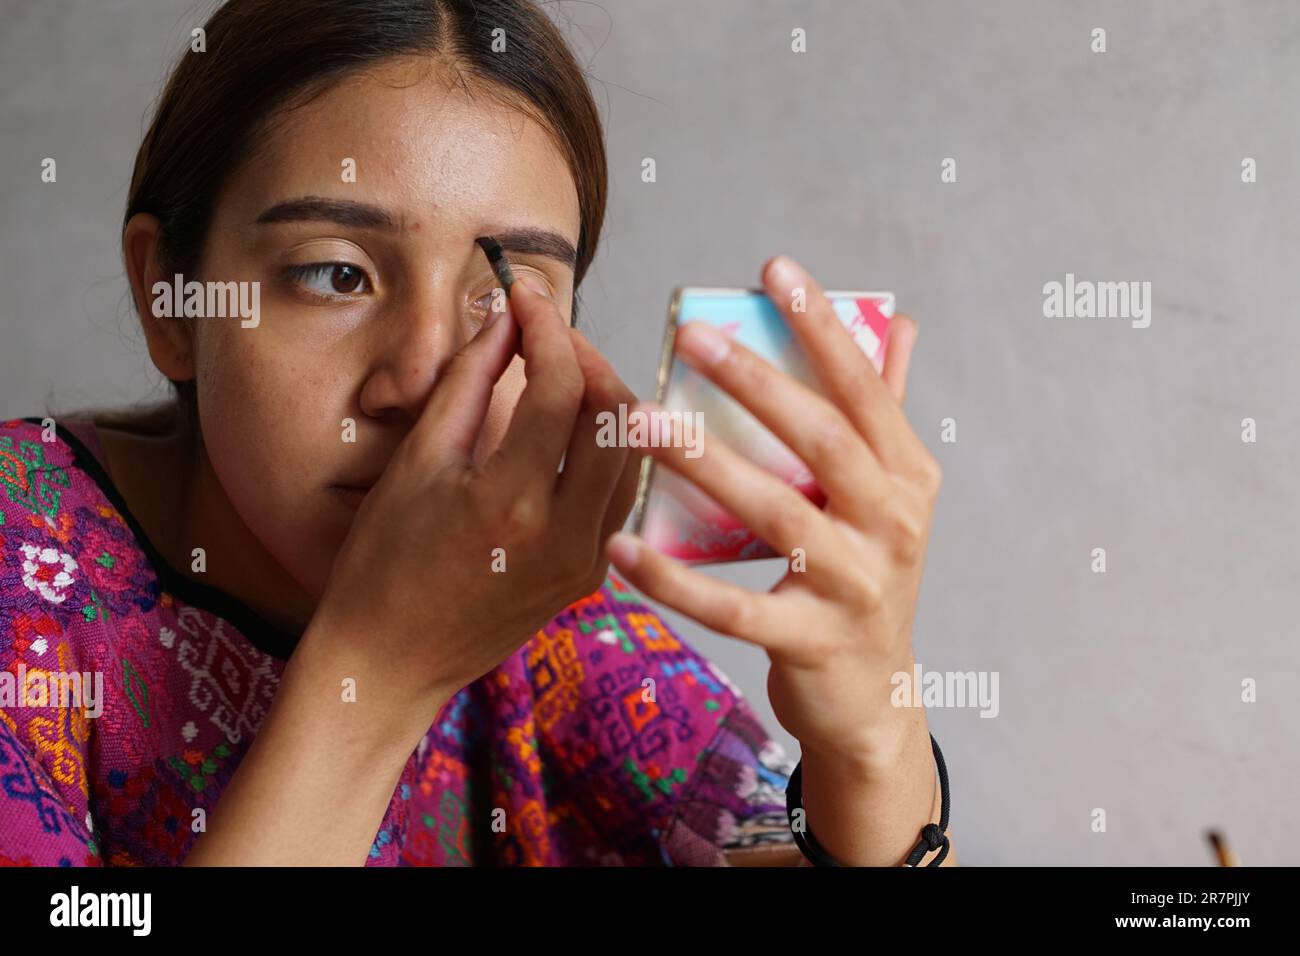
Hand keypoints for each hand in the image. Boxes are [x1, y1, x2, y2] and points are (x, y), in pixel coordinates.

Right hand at [309, 278, 644, 708]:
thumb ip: (467, 383)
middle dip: (589, 358)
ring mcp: (586, 561)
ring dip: (606, 401)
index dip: (548, 328)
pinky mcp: (591, 575)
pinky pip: (621, 494)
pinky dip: (606, 448)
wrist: (391, 662)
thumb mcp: (415, 463)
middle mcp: (564, 536)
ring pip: (631, 455)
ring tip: (562, 372)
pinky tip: (572, 428)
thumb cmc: (383, 565)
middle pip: (617, 417)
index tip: (525, 297)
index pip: (562, 389)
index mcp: (509, 504)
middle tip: (548, 333)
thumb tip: (504, 321)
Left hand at [605, 254, 937, 768]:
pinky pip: (734, 606)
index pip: (863, 389)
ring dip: (704, 462)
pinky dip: (675, 579)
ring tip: (640, 420)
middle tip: (690, 334)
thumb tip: (899, 324)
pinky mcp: (810, 640)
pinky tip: (622, 545)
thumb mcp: (891, 494)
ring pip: (775, 512)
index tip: (775, 270)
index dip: (822, 327)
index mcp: (907, 476)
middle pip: (820, 439)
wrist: (874, 695)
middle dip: (755, 380)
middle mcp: (892, 524)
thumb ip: (886, 410)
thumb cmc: (865, 575)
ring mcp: (855, 585)